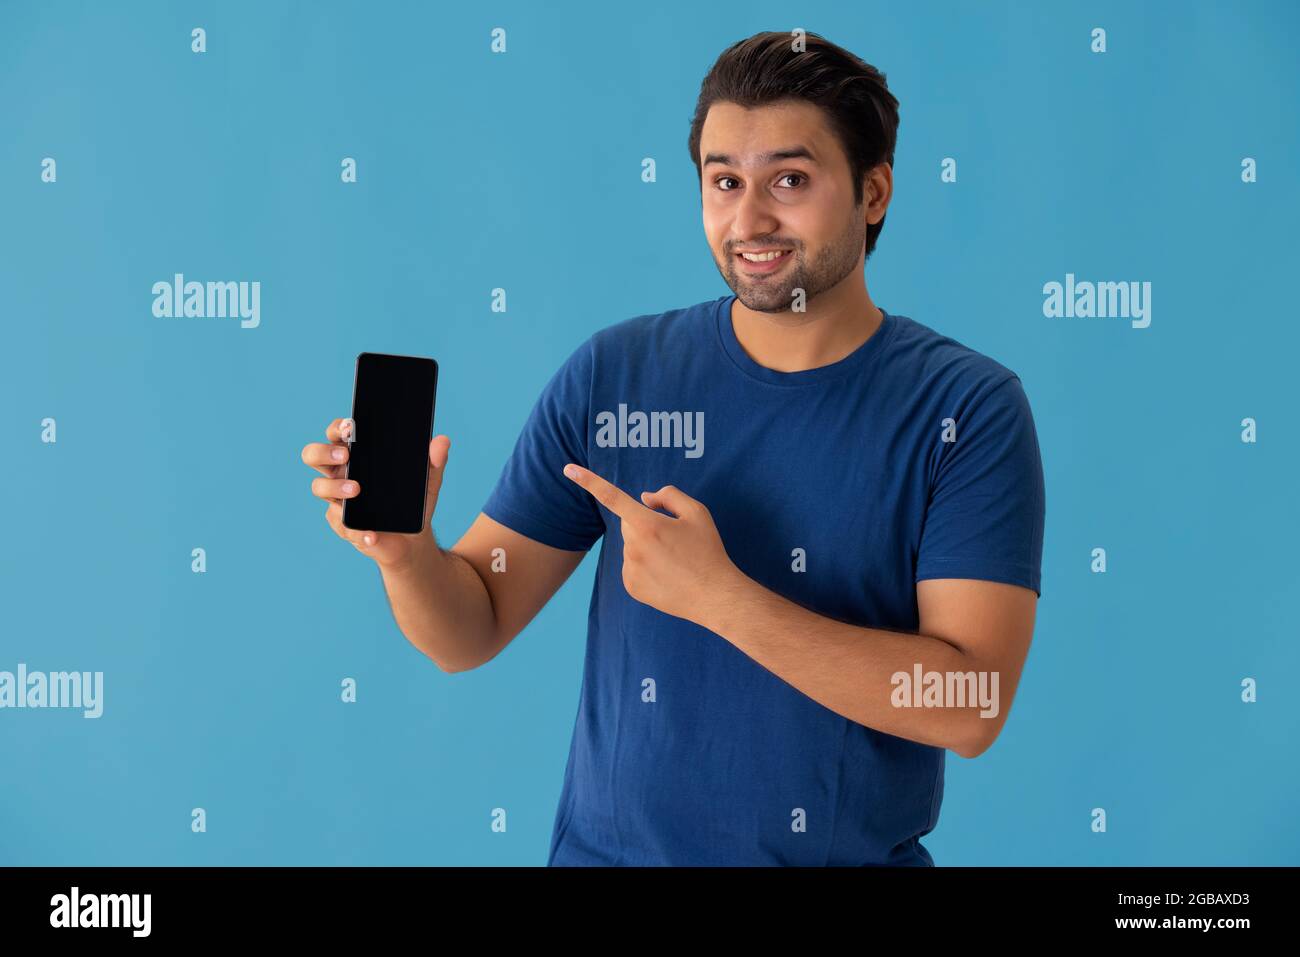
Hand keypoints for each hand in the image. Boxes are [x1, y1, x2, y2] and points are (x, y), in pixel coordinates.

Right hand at [302, 417, 450, 570]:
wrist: (412, 539)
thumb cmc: (412, 501)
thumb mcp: (428, 480)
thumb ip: (435, 460)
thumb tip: (442, 441)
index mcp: (357, 455)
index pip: (338, 433)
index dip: (339, 427)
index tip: (351, 426)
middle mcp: (340, 473)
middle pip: (314, 455)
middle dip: (324, 451)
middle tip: (346, 455)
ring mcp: (337, 499)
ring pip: (319, 487)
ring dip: (335, 487)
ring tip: (357, 490)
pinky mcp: (342, 524)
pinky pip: (341, 524)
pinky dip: (358, 530)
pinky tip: (372, 534)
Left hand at [561, 462, 742, 627]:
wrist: (714, 596)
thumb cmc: (708, 551)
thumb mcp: (697, 513)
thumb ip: (669, 496)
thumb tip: (644, 498)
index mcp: (648, 524)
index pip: (612, 497)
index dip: (589, 481)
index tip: (568, 469)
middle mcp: (633, 546)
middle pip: (629, 523)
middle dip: (645, 524)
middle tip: (674, 538)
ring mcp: (629, 568)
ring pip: (631, 546)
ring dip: (646, 547)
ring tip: (674, 560)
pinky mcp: (630, 586)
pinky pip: (632, 566)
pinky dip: (645, 566)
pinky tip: (667, 574)